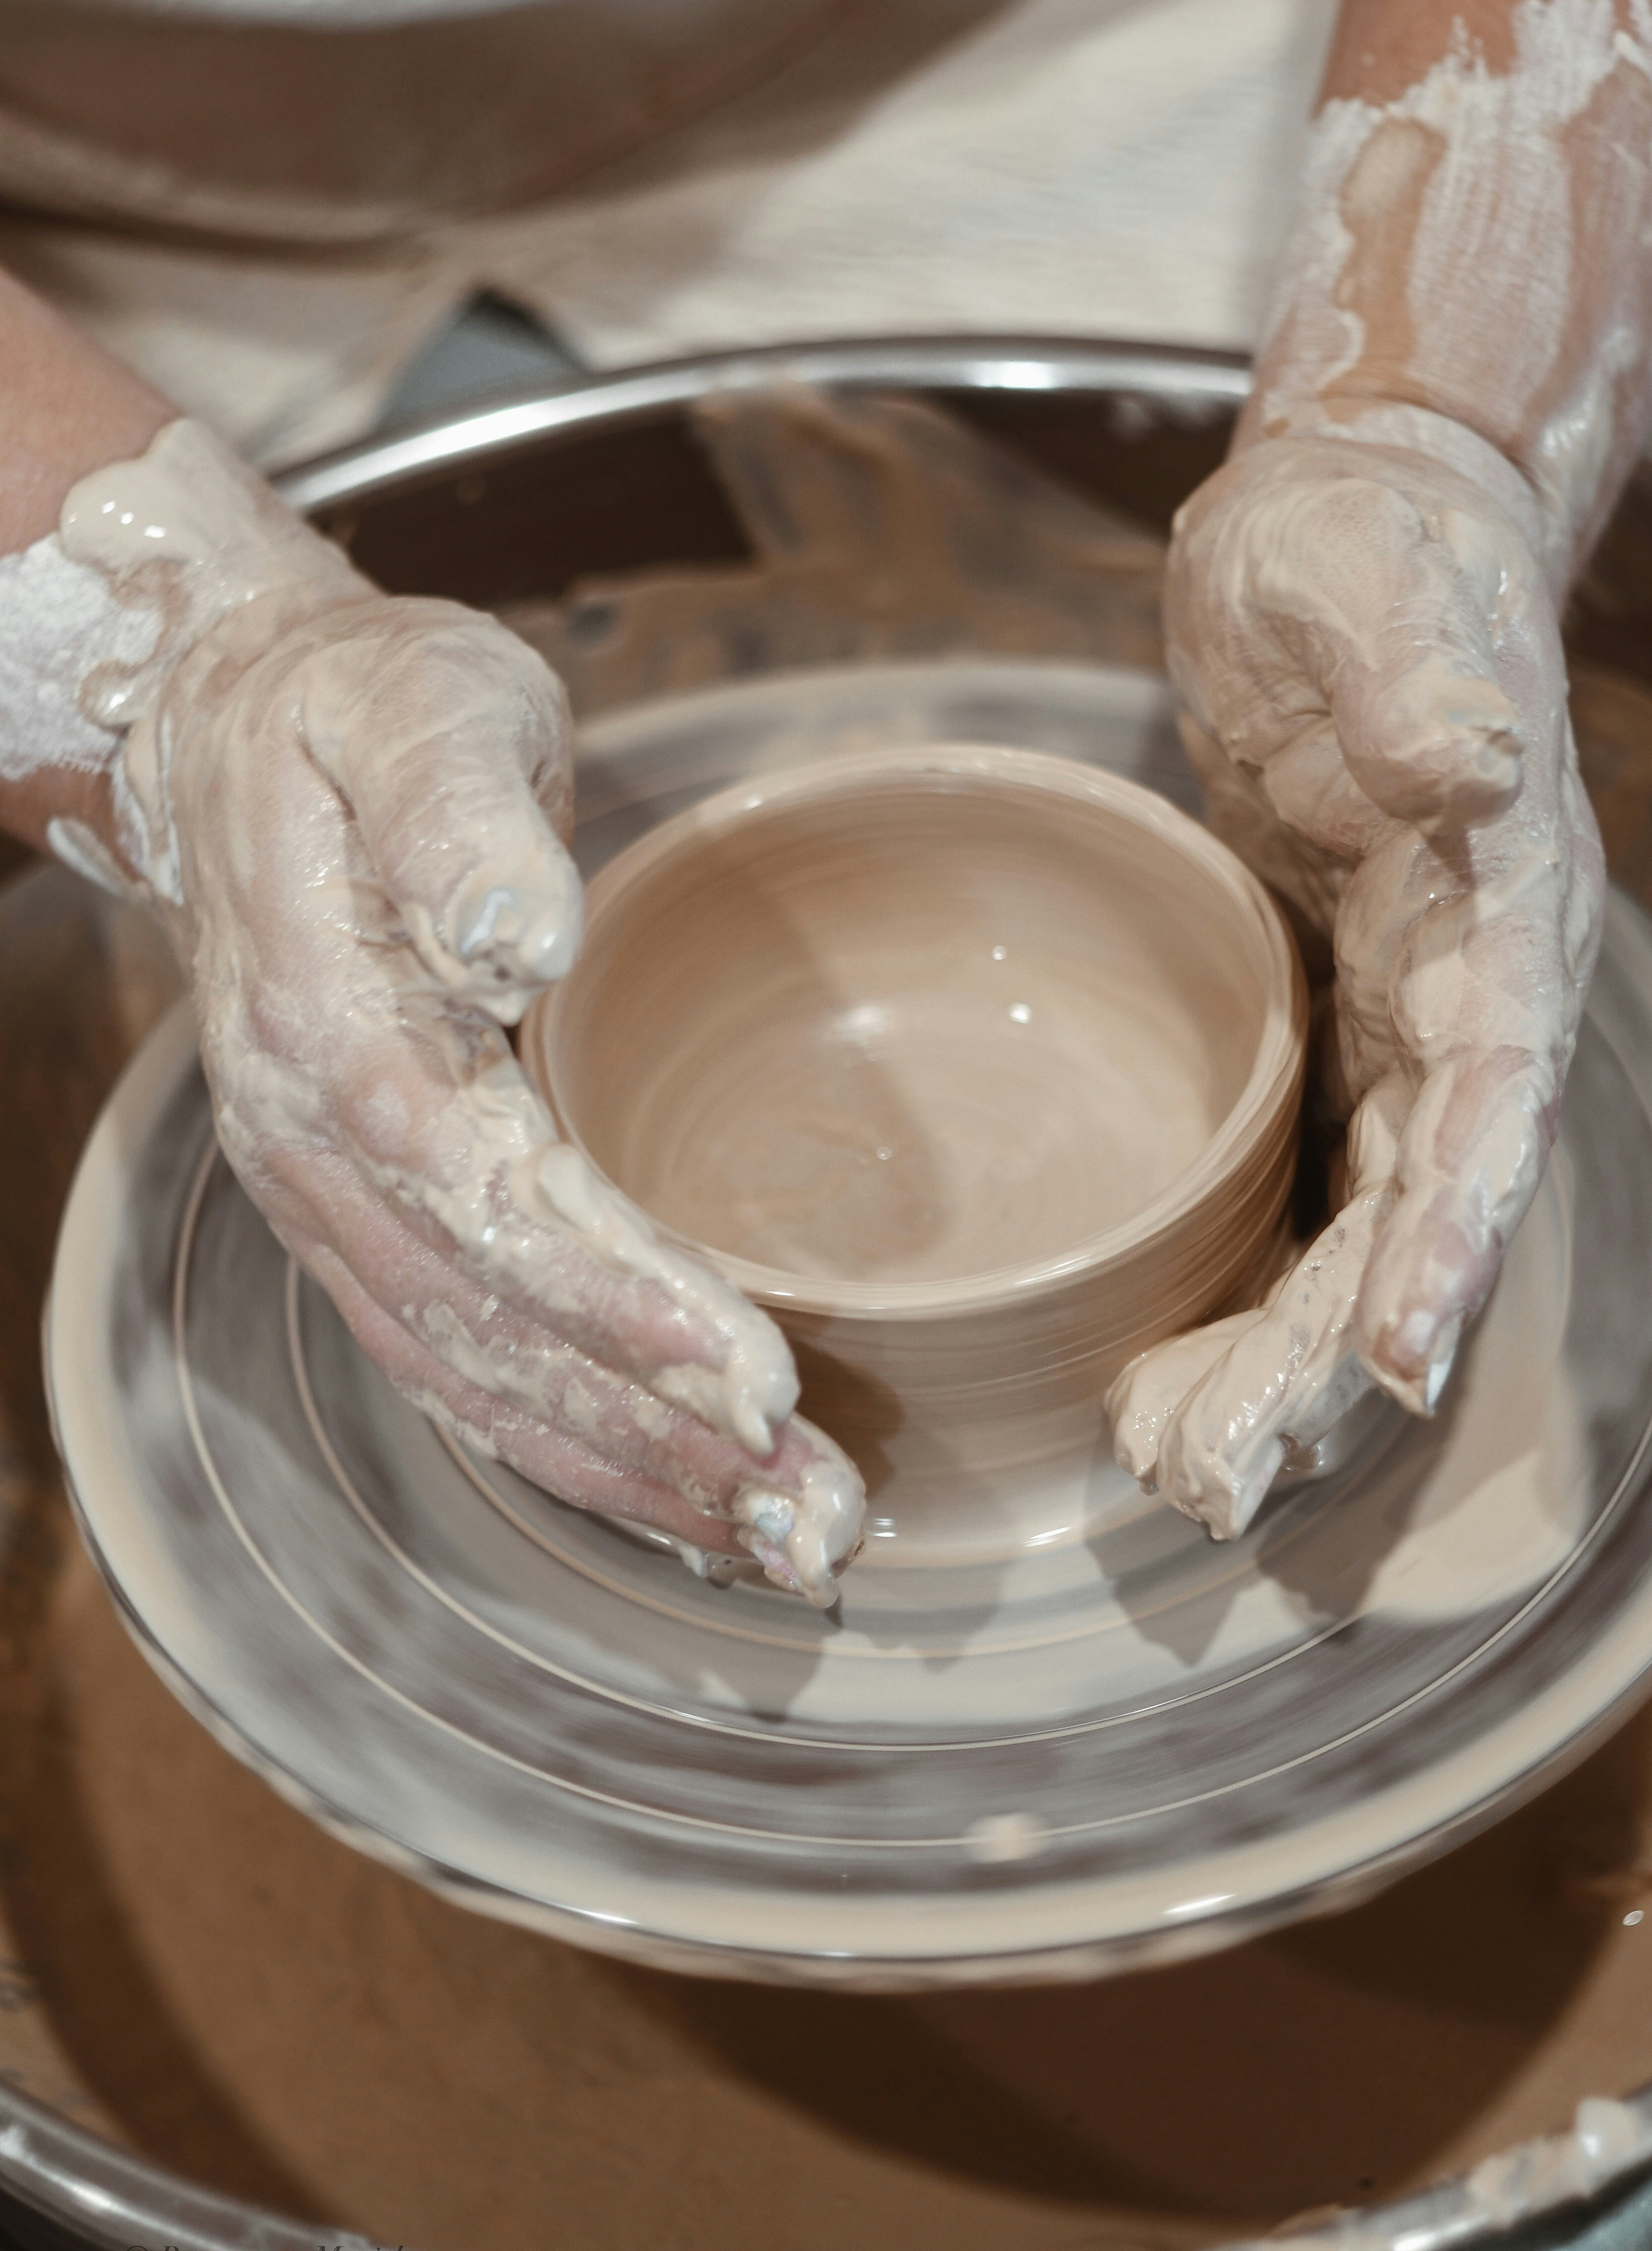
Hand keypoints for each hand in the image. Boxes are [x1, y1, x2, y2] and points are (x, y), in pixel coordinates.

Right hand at [63, 423, 864, 1601]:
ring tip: (779, 1541)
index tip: (755, 1373)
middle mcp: (314, 1146)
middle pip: (485, 1326)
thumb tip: (525, 933)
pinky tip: (677, 1491)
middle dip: (653, 1432)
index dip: (613, 1292)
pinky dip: (573, 1439)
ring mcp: (333, 1198)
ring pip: (476, 1373)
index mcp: (328, 1025)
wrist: (241, 733)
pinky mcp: (371, 1218)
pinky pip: (464, 1359)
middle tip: (811, 1515)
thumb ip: (461, 817)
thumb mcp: (418, 709)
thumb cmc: (361, 710)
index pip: (478, 1190)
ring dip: (628, 1469)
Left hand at [1108, 424, 1603, 1537]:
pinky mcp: (1325, 1021)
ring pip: (1363, 1222)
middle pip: (1424, 1201)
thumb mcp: (1372, 582)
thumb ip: (1425, 681)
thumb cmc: (1362, 550)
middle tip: (1223, 1470)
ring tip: (1186, 1465)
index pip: (1494, 1089)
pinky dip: (1254, 1284)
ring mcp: (1400, 1016)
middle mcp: (1469, 987)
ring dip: (1289, 1352)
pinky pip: (1305, 1182)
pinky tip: (1174, 1373)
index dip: (1458, 1227)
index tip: (1395, 1349)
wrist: (1343, 530)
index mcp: (1504, 898)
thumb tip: (1482, 764)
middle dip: (1339, 1347)